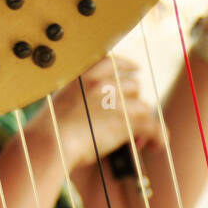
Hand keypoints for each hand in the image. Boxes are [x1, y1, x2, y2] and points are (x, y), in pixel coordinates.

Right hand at [40, 56, 159, 170]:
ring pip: (143, 107)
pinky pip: (152, 126)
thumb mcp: (60, 101)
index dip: (127, 65)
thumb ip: (78, 97)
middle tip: (130, 122)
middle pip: (133, 87)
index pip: (112, 61)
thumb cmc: (50, 129)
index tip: (135, 69)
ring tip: (139, 141)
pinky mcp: (126, 120)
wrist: (51, 141)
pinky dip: (158, 136)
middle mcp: (101, 83)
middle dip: (134, 104)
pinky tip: (155, 145)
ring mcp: (114, 99)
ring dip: (144, 123)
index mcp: (83, 75)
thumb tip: (93, 109)